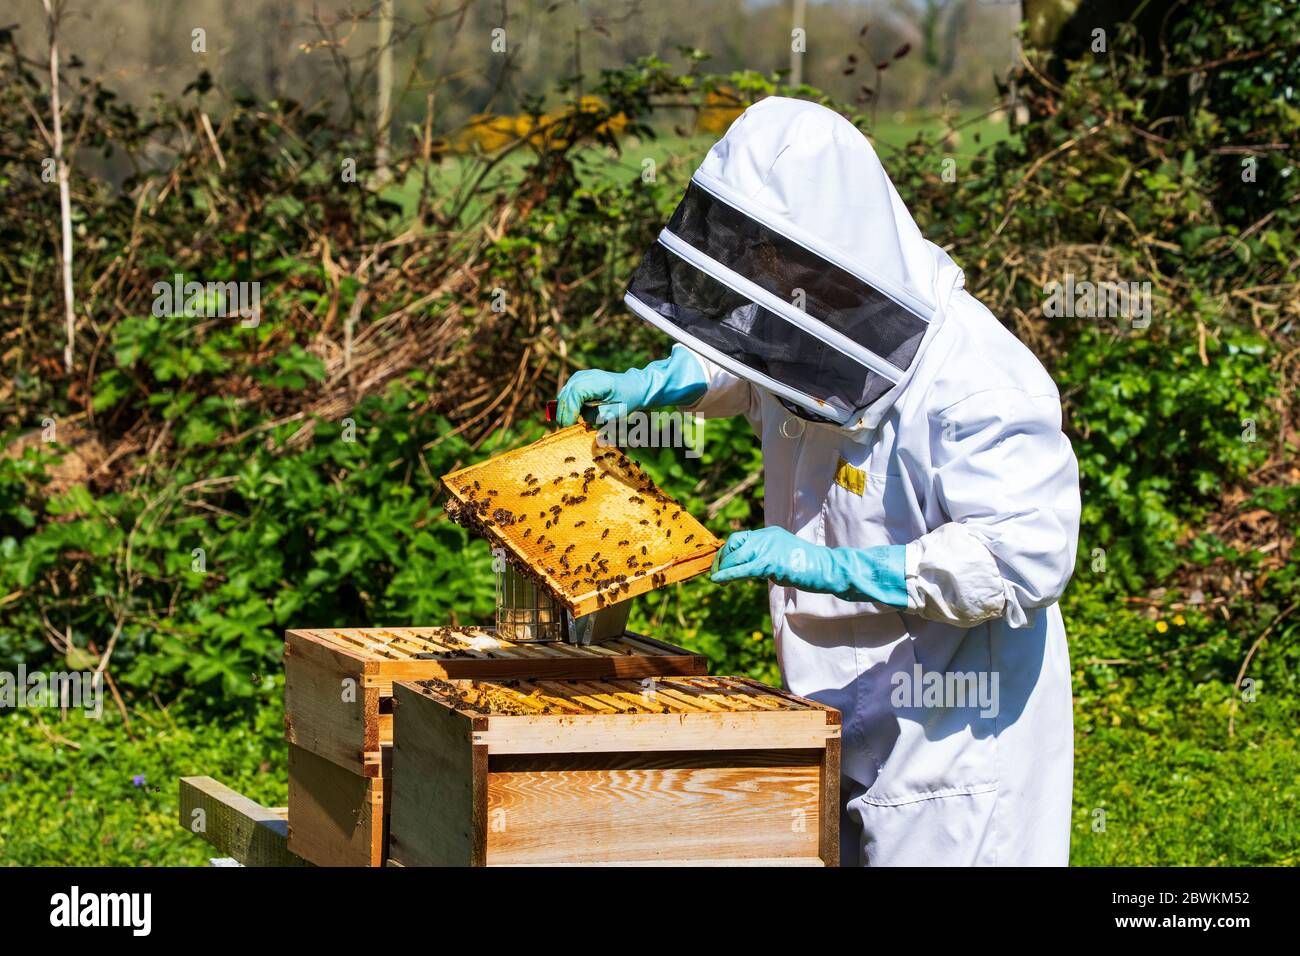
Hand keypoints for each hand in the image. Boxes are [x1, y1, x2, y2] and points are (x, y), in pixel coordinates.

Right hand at [556, 369, 641, 426]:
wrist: (631, 386)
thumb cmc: (626, 400)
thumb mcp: (614, 413)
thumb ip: (596, 416)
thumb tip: (580, 419)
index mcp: (599, 382)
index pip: (576, 393)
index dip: (570, 410)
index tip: (568, 424)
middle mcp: (587, 375)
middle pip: (567, 394)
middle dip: (563, 413)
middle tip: (565, 428)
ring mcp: (581, 376)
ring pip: (564, 394)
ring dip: (564, 409)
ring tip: (570, 423)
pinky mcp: (578, 379)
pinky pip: (566, 393)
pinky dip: (567, 405)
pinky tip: (573, 414)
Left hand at [711, 526, 907, 606]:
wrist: (827, 569)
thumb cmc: (807, 568)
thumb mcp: (783, 558)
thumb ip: (765, 559)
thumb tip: (747, 569)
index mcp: (769, 533)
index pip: (739, 538)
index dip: (727, 552)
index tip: (720, 565)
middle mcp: (767, 536)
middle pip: (734, 544)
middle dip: (722, 560)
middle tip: (717, 574)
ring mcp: (770, 547)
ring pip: (737, 556)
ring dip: (725, 569)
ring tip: (719, 580)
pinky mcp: (772, 561)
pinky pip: (744, 568)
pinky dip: (728, 574)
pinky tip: (719, 580)